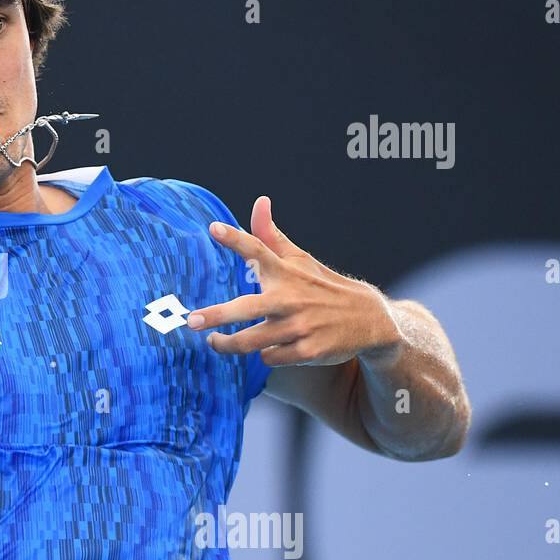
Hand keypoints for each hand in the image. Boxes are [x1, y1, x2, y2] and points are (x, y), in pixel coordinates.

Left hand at [186, 196, 400, 366]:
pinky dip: (264, 355)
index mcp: (287, 272)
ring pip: (250, 342)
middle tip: (191, 321)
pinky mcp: (308, 351)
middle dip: (215, 316)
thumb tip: (259, 201)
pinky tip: (265, 350)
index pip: (258, 249)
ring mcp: (300, 326)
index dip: (235, 238)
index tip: (214, 228)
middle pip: (246, 308)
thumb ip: (270, 236)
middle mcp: (291, 298)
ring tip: (214, 342)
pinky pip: (269, 358)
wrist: (369, 320)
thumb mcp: (300, 260)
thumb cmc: (322, 287)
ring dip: (226, 345)